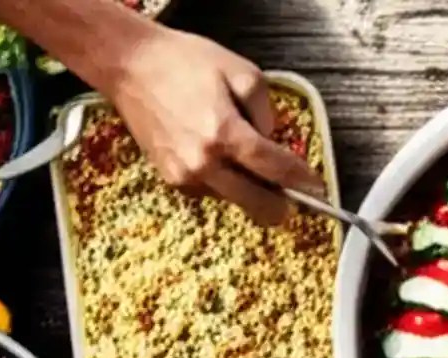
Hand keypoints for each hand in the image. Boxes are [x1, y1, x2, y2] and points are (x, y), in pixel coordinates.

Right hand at [99, 27, 322, 225]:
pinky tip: (220, 157)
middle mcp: (203, 163)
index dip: (302, 181)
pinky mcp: (171, 180)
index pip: (275, 170)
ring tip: (247, 161)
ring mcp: (185, 176)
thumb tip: (274, 142)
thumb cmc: (184, 63)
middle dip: (280, 205)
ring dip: (250, 190)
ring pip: (234, 199)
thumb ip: (267, 111)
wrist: (130, 66)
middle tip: (294, 198)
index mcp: (224, 133)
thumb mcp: (242, 72)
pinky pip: (212, 192)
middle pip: (257, 204)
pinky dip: (225, 182)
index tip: (317, 188)